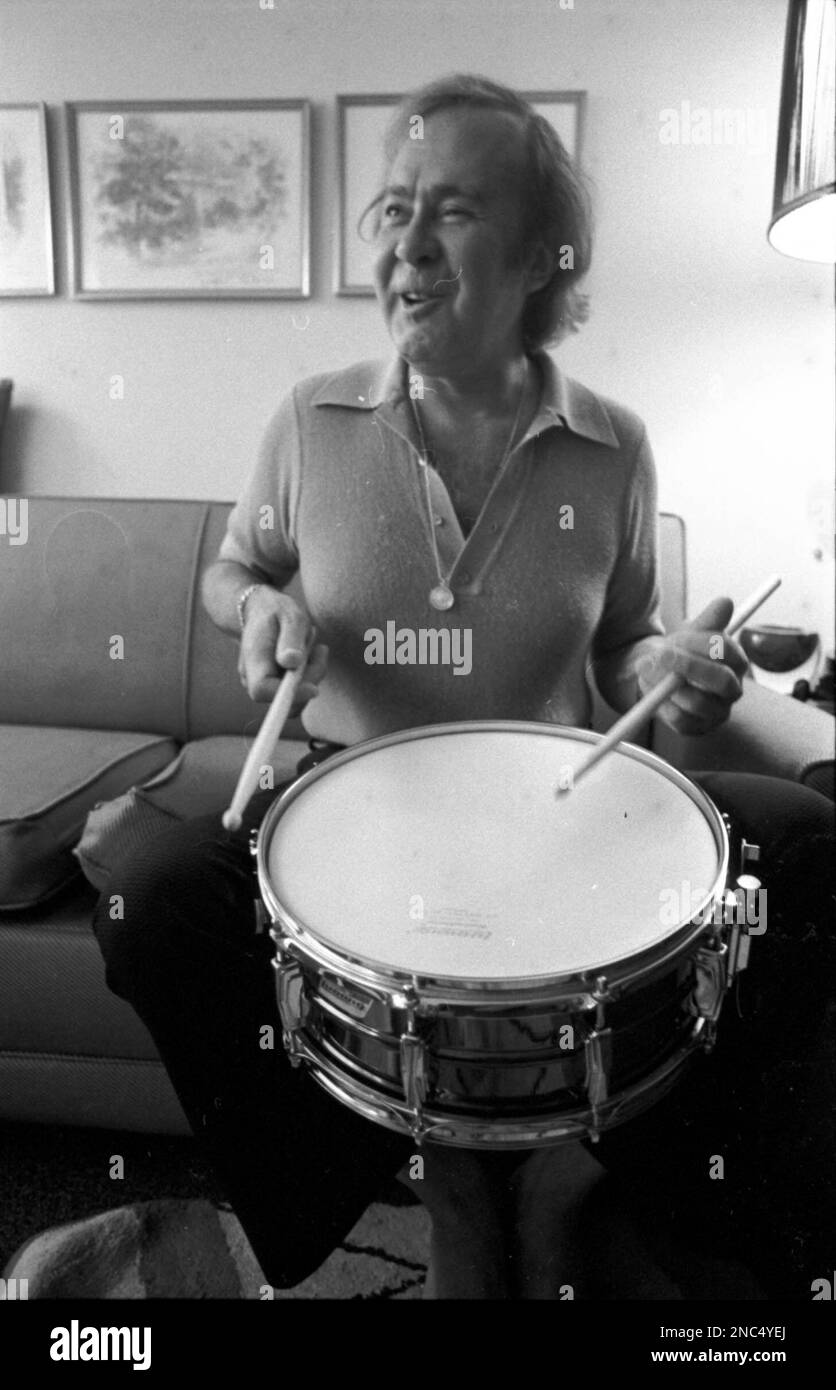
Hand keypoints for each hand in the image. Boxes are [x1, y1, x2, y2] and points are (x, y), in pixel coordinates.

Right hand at [237, 587, 327, 713]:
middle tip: (321, 650)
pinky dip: (310, 674)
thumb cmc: (276, 610)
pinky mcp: (275, 686)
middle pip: (284, 699)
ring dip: (313, 673)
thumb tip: (291, 662)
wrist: (261, 611)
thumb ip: (291, 637)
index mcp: (253, 659)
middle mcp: (253, 677)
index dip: (288, 694)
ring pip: (295, 696)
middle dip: (309, 680)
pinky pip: (298, 690)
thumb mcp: (289, 615)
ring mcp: (263, 684)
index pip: (262, 690)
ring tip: (315, 646)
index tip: (315, 688)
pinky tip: (311, 654)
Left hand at [636, 596, 746, 734]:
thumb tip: (725, 602)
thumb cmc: (681, 652)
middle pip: (721, 681)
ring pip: (698, 703)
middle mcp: (732, 690)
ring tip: (647, 669)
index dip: (701, 643)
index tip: (675, 636)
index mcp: (736, 662)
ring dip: (668, 686)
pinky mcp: (696, 728)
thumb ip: (709, 620)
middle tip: (661, 656)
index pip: (728, 651)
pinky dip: (661, 704)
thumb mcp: (692, 633)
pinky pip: (680, 720)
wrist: (658, 674)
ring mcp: (716, 712)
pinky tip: (651, 690)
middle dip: (690, 666)